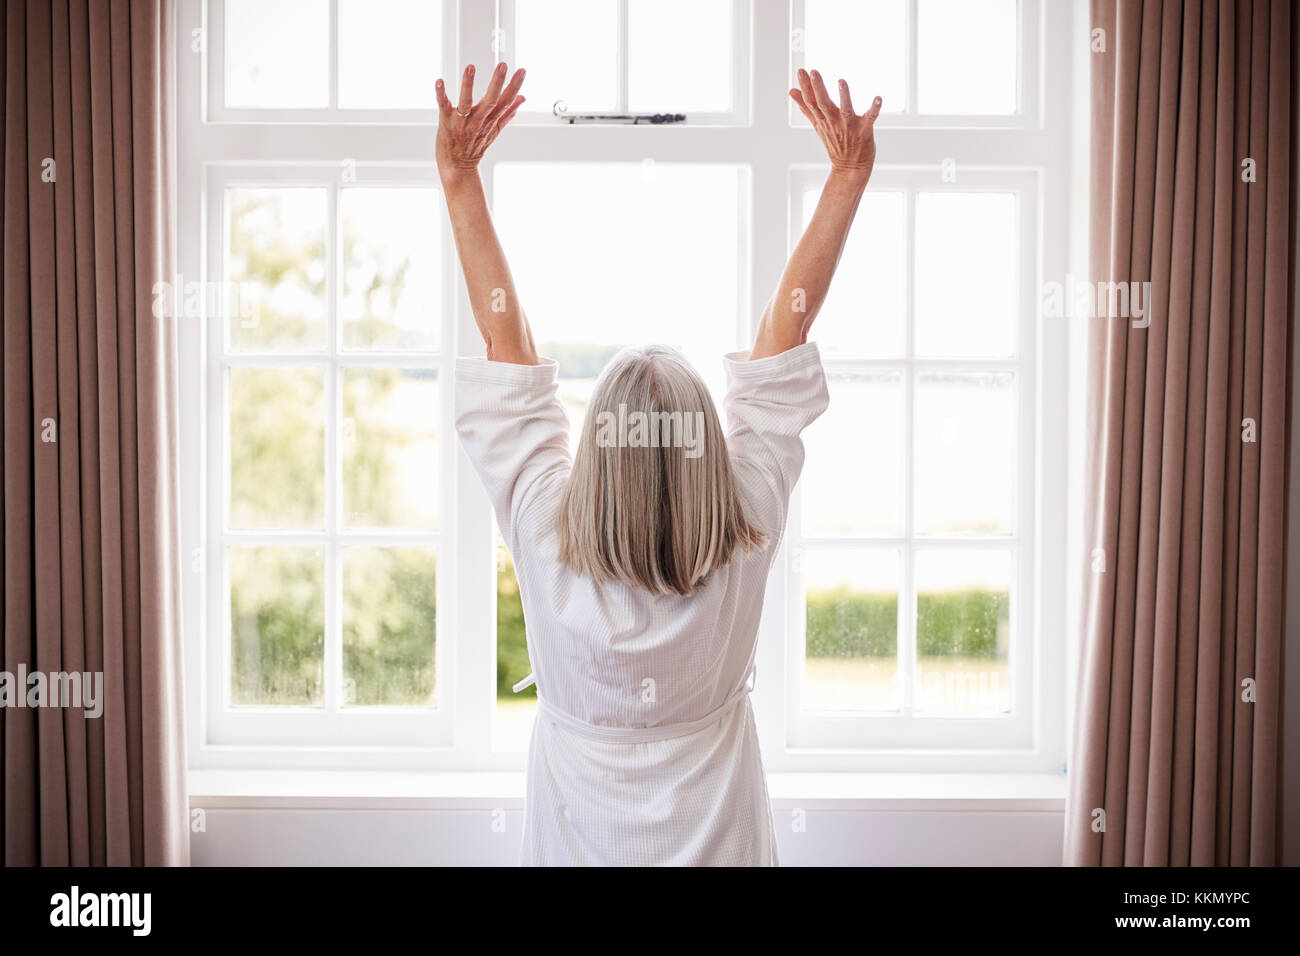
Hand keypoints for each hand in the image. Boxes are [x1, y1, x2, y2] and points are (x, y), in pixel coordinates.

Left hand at [435, 62, 525, 181]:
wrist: (457, 168)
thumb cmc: (474, 147)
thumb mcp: (494, 130)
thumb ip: (508, 113)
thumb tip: (522, 98)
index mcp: (490, 120)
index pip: (506, 101)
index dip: (514, 86)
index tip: (522, 71)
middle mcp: (478, 121)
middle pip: (491, 101)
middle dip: (497, 82)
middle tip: (503, 66)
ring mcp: (462, 122)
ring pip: (466, 102)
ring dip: (468, 84)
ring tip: (471, 67)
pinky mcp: (446, 122)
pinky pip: (443, 106)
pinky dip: (441, 94)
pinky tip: (439, 81)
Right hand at [790, 69, 880, 181]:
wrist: (850, 168)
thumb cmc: (836, 143)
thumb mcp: (818, 124)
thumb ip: (806, 107)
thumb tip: (792, 91)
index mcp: (823, 119)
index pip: (811, 102)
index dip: (806, 87)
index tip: (801, 71)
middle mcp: (834, 122)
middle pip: (824, 104)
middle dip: (818, 88)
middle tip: (814, 72)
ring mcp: (849, 126)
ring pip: (845, 109)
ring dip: (844, 96)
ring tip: (841, 81)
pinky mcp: (864, 130)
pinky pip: (870, 118)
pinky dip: (874, 108)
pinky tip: (878, 98)